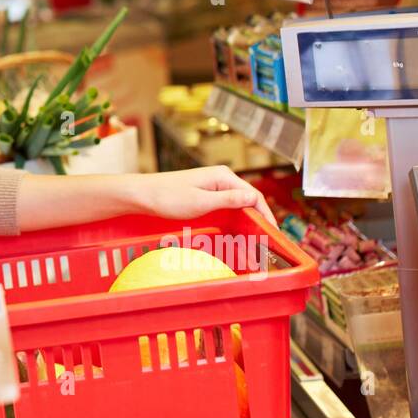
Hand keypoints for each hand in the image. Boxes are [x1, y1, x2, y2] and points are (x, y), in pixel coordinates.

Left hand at [135, 167, 275, 226]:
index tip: (274, 234)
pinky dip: (237, 216)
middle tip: (268, 241)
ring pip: (239, 202)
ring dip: (249, 218)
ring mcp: (213, 185)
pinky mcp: (206, 192)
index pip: (254, 195)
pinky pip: (228, 204)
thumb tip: (253, 198)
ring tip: (257, 238)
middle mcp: (221, 177)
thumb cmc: (168, 197)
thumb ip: (228, 200)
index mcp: (223, 176)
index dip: (266, 214)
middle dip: (260, 218)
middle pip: (249, 199)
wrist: (143, 194)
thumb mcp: (200, 202)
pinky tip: (240, 229)